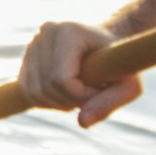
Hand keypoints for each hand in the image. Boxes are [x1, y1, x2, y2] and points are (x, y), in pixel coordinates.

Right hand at [20, 17, 141, 127]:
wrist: (110, 44)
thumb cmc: (122, 64)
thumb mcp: (128, 85)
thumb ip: (110, 102)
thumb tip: (83, 122)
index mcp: (69, 32)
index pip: (60, 79)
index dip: (80, 96)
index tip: (100, 89)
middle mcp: (46, 32)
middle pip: (45, 87)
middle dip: (69, 100)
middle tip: (91, 93)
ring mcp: (34, 42)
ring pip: (33, 92)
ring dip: (57, 103)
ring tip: (79, 92)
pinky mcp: (27, 55)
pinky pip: (26, 90)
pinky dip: (45, 101)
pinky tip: (65, 94)